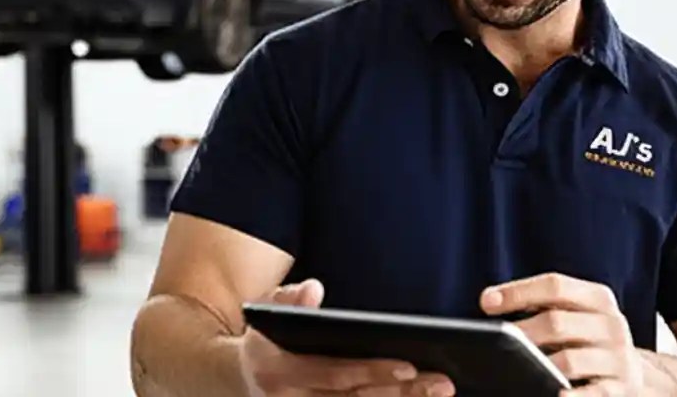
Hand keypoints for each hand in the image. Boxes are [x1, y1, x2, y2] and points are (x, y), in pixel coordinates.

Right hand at [239, 279, 455, 396]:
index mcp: (278, 372)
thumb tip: (313, 290)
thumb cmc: (263, 340)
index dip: (372, 372)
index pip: (334, 375)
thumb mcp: (265, 312)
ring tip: (439, 393)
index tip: (410, 365)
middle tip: (441, 383)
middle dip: (401, 395)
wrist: (235, 380)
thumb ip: (288, 299)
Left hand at [480, 273, 642, 395]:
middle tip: (496, 342)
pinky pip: (593, 394)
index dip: (518, 291)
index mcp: (598, 298)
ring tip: (516, 368)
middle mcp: (611, 324)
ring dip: (538, 366)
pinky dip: (572, 396)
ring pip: (568, 361)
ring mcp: (618, 358)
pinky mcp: (621, 390)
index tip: (486, 302)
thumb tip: (490, 303)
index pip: (554, 285)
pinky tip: (554, 394)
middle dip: (520, 333)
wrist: (636, 378)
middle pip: (556, 322)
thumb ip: (542, 308)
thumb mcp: (578, 316)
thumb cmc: (590, 343)